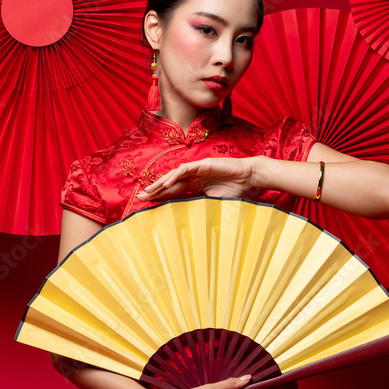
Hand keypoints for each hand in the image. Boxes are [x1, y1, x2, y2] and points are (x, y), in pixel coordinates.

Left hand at [136, 156, 261, 201]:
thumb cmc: (235, 192)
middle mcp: (193, 177)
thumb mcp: (214, 203)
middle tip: (139, 198)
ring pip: (174, 175)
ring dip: (160, 182)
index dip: (159, 197)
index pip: (173, 192)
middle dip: (154, 190)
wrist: (249, 179)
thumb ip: (200, 207)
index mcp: (195, 186)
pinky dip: (175, 176)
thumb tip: (187, 223)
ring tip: (148, 191)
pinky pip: (185, 169)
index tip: (146, 205)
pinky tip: (166, 183)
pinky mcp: (203, 164)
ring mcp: (197, 170)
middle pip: (169, 183)